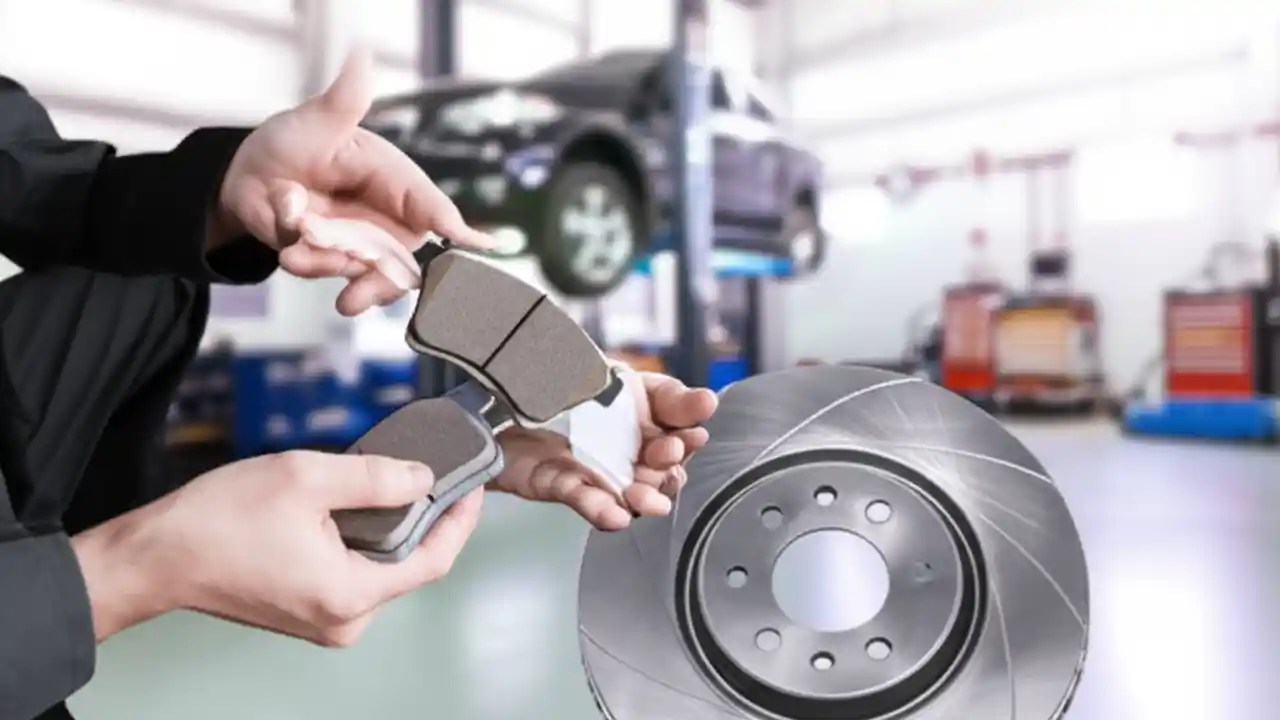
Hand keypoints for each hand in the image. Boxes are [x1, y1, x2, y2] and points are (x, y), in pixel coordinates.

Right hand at [72, 451, 482, 646]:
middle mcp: (344, 620)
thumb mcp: (308, 477)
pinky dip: (360, 539)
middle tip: (421, 468)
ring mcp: (326, 621)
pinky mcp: (309, 611)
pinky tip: (345, 508)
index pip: (435, 560)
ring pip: (382, 566)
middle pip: (411, 563)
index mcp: (351, 594)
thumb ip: (376, 477)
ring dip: (386, 525)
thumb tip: (423, 477)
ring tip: (373, 482)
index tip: (472, 484)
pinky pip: (354, 572)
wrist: (157, 555)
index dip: (460, 520)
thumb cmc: (219, 520)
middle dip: (421, 516)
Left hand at [215, 49, 492, 315]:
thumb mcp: (316, 120)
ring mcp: (366, 244)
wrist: (248, 177)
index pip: (432, 207)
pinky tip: (290, 254)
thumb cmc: (292, 140)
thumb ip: (344, 100)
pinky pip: (336, 278)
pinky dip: (311, 269)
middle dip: (381, 279)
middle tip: (353, 298)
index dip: (455, 229)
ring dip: (330, 269)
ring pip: (370, 276)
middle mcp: (389, 217)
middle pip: (410, 259)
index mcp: (395, 179)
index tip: (478, 246)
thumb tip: (361, 58)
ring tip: (293, 254)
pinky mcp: (340, 263)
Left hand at [492, 372, 717, 529]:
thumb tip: (707, 400)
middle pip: (661, 463)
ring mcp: (598, 468)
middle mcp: (625, 444)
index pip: (677, 420)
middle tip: (666, 452)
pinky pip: (586, 500)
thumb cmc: (556, 381)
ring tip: (647, 498)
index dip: (688, 429)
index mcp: (641, 410)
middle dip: (669, 462)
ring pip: (631, 490)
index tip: (693, 431)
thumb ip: (658, 389)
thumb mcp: (609, 369)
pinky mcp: (565, 485)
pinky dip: (601, 509)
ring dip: (644, 496)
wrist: (494, 397)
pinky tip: (615, 516)